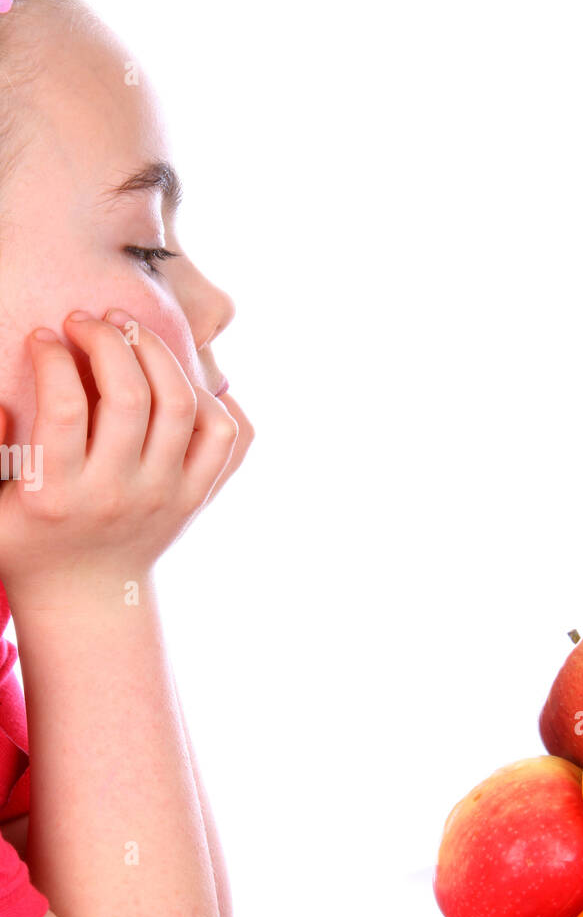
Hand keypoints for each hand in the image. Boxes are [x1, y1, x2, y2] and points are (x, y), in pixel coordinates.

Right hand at [0, 309, 242, 611]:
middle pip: (129, 395)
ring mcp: (166, 496)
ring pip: (181, 405)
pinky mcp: (197, 496)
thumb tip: (3, 402)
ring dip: (156, 352)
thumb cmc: (27, 541)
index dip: (53, 357)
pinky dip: (210, 396)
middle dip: (106, 339)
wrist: (87, 596)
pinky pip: (226, 435)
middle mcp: (118, 494)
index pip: (64, 406)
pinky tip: (175, 376)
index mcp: (59, 495)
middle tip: (86, 320)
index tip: (43, 336)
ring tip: (127, 331)